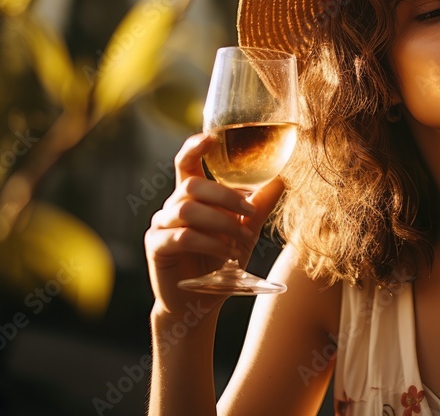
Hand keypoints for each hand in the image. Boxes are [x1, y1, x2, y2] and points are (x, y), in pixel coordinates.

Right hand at [144, 133, 286, 317]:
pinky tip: (228, 253)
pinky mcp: (157, 247)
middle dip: (225, 195)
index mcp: (190, 196)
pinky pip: (183, 236)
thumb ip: (258, 206)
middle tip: (249, 211)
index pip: (186, 162)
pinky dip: (210, 243)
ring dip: (221, 222)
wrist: (199, 303)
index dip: (195, 147)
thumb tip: (282, 178)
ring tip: (243, 239)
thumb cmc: (220, 263)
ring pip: (187, 210)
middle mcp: (171, 206)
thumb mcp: (244, 231)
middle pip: (193, 185)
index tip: (212, 137)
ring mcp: (161, 226)